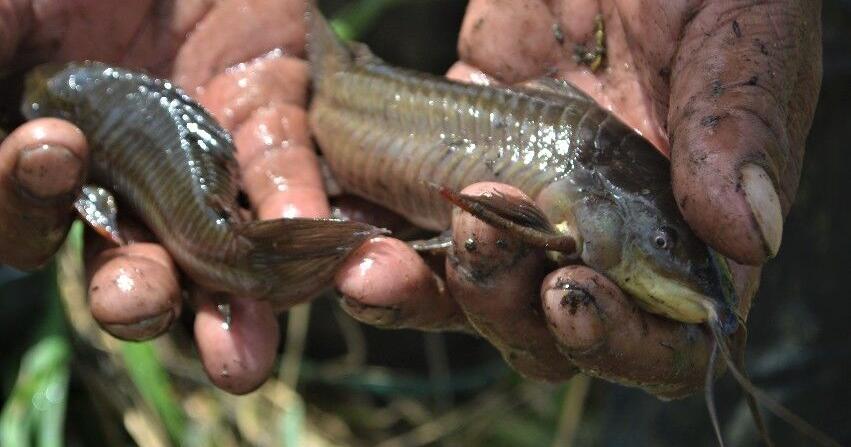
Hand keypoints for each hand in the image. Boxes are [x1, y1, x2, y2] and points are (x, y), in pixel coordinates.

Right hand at [0, 0, 318, 393]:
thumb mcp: (10, 11)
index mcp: (51, 155)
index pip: (32, 222)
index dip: (30, 209)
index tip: (52, 153)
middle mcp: (127, 177)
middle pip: (129, 265)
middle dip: (135, 297)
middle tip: (140, 302)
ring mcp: (201, 159)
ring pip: (214, 252)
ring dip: (226, 306)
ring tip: (237, 356)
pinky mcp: (268, 124)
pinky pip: (284, 180)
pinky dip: (297, 210)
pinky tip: (311, 240)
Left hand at [334, 0, 819, 396]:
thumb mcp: (728, 32)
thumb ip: (736, 125)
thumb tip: (748, 235)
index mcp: (684, 218)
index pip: (661, 330)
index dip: (620, 339)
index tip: (571, 296)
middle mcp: (602, 229)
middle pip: (552, 325)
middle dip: (508, 307)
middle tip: (482, 234)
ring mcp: (527, 201)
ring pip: (476, 291)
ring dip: (429, 294)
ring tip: (383, 262)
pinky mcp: (462, 162)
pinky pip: (416, 228)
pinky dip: (382, 244)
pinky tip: (354, 238)